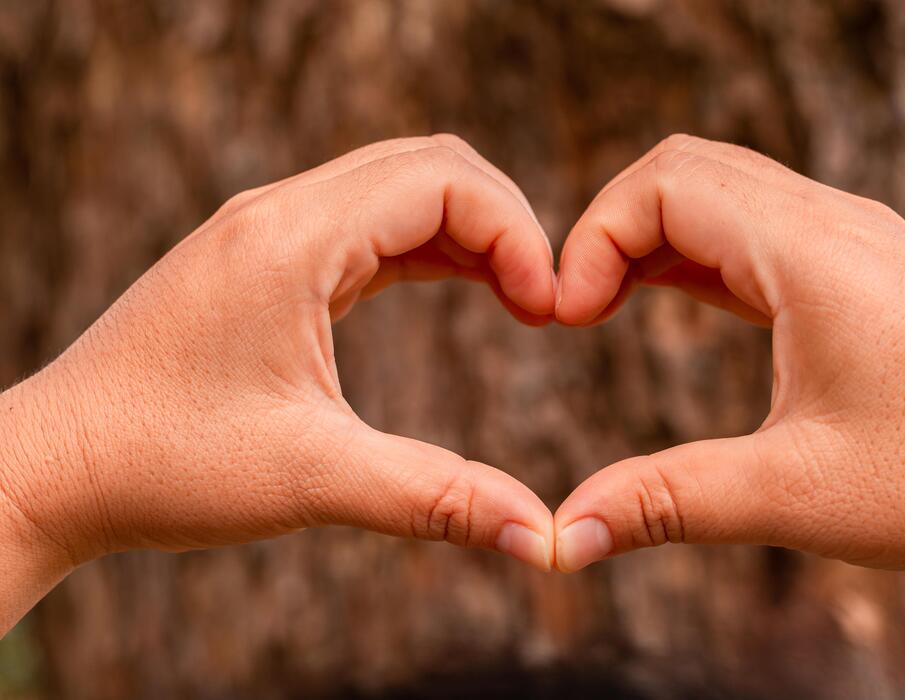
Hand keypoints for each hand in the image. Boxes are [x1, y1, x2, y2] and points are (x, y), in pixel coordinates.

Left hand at [0, 135, 557, 631]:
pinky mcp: (264, 260)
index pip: (442, 179)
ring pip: (399, 187)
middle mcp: (278, 213)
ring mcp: (267, 230)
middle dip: (504, 222)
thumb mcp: (311, 478)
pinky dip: (428, 246)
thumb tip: (541, 537)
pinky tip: (464, 287)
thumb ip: (437, 499)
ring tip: (520, 299)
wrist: (52, 466)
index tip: (549, 312)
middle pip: (429, 165)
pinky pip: (367, 224)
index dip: (516, 234)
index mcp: (291, 240)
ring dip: (470, 230)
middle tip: (544, 304)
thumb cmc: (162, 464)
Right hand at [553, 135, 904, 584]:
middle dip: (613, 229)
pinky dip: (701, 251)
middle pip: (688, 170)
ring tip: (607, 307)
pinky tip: (676, 299)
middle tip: (577, 311)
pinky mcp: (867, 268)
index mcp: (813, 253)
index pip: (666, 185)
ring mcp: (857, 238)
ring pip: (727, 192)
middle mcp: (836, 223)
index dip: (593, 239)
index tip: (564, 319)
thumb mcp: (795, 494)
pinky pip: (762, 227)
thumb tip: (565, 535)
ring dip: (655, 237)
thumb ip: (667, 502)